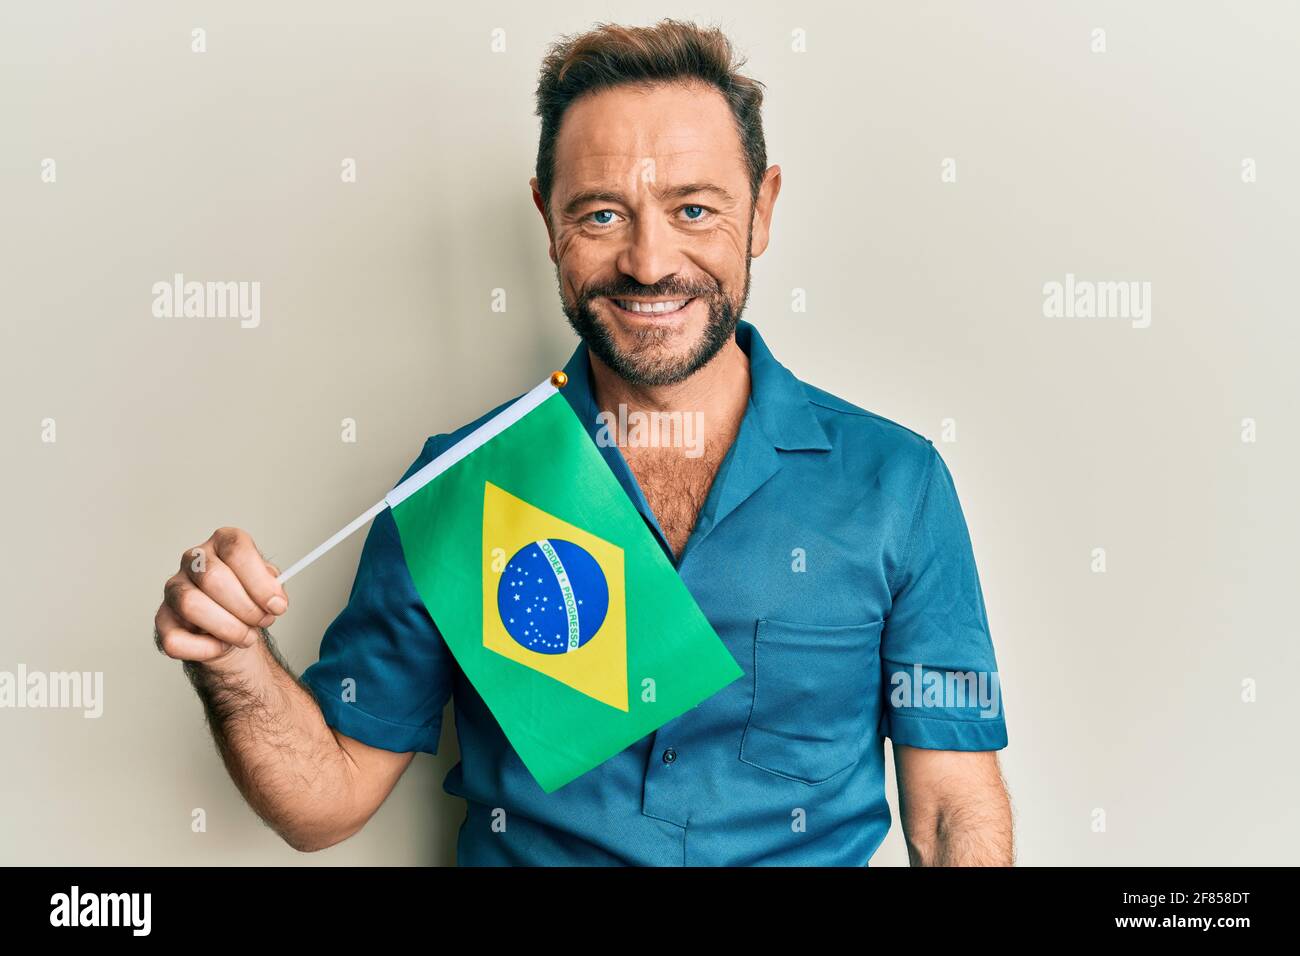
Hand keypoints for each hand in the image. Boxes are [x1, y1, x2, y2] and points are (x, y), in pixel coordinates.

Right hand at [154, 527, 287, 665]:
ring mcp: (174, 588)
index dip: (259, 582)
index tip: (276, 606)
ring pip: (191, 605)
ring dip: (227, 628)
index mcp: (222, 542)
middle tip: (262, 621)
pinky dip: (205, 648)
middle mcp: (193, 560)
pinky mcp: (163, 619)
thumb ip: (273, 589)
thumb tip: (274, 601)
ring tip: (245, 636)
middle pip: (213, 578)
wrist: (234, 628)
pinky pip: (175, 639)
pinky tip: (221, 646)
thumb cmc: (250, 600)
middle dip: (245, 608)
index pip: (236, 550)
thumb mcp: (269, 588)